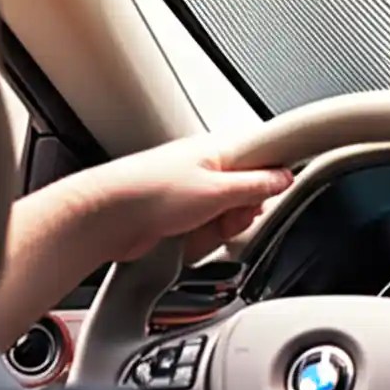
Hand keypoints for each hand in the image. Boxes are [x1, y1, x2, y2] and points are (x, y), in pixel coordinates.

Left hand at [68, 136, 292, 262]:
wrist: (105, 218)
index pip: (264, 156)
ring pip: (229, 215)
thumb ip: (257, 186)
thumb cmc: (149, 191)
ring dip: (221, 228)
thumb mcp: (218, 190)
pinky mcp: (179, 216)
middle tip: (230, 215)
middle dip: (243, 212)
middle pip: (249, 193)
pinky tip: (187, 239)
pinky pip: (207, 230)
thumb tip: (284, 178)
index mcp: (218, 150)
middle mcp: (206, 168)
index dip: (274, 176)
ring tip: (201, 228)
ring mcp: (192, 193)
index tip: (278, 190)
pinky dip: (202, 238)